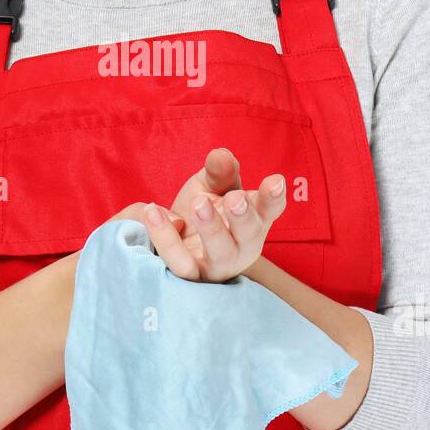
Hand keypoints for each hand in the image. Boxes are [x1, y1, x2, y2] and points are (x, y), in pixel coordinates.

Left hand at [153, 146, 287, 281]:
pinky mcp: (190, 274)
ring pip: (220, 252)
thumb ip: (218, 171)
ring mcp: (218, 264)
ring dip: (211, 228)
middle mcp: (242, 246)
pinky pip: (179, 261)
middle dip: (244, 216)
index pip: (270, 209)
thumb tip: (220, 155)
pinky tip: (154, 211)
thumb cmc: (202, 211)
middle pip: (250, 235)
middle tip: (235, 198)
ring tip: (199, 203)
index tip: (275, 181)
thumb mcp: (211, 186)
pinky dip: (166, 237)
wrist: (175, 243)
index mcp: (255, 219)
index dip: (274, 197)